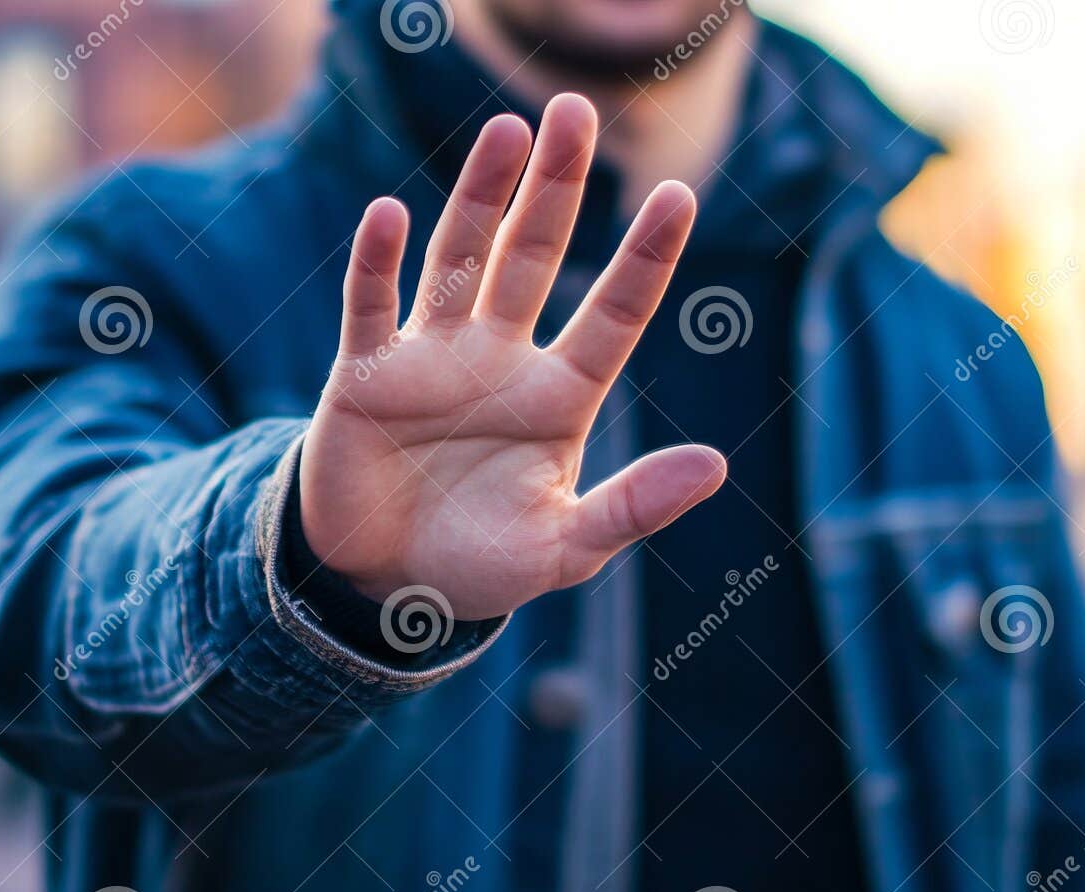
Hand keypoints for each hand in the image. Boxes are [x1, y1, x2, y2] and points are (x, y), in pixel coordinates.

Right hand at [299, 93, 725, 620]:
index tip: (680, 195)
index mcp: (559, 397)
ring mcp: (432, 358)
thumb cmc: (484, 565)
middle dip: (555, 188)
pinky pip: (372, 307)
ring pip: (460, 260)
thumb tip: (717, 465)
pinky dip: (377, 264)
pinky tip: (389, 213)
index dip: (645, 259)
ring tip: (506, 132)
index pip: (612, 315)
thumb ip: (633, 508)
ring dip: (480, 198)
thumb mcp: (566, 547)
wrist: (387, 587)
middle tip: (575, 111)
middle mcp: (500, 360)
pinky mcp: (367, 374)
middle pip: (535, 256)